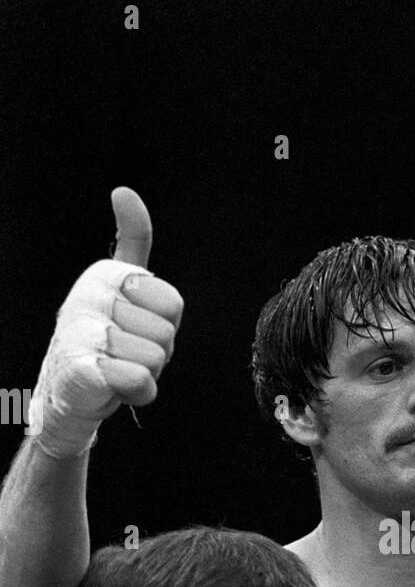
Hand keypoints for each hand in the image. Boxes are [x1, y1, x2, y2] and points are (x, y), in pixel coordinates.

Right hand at [29, 188, 183, 457]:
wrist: (68, 392)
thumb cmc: (105, 341)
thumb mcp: (123, 287)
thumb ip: (132, 240)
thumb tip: (123, 192)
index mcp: (106, 274)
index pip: (173, 305)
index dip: (164, 326)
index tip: (137, 328)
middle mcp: (90, 296)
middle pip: (166, 333)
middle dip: (155, 353)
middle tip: (126, 354)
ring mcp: (83, 332)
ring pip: (155, 359)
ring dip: (144, 372)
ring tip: (117, 368)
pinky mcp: (82, 368)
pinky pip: (141, 380)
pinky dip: (137, 393)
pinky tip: (114, 387)